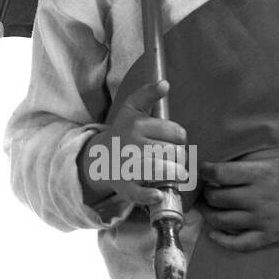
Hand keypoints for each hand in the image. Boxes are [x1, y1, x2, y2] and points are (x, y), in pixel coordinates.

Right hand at [79, 80, 185, 207]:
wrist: (98, 157)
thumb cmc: (122, 132)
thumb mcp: (131, 110)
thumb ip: (148, 94)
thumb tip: (165, 83)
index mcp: (138, 125)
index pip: (175, 132)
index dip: (180, 138)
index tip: (174, 141)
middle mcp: (132, 144)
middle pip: (172, 152)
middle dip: (180, 158)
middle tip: (176, 160)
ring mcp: (127, 166)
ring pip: (161, 170)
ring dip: (175, 174)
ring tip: (177, 174)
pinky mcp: (123, 185)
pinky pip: (138, 192)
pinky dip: (149, 195)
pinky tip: (158, 194)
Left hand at [199, 148, 278, 250]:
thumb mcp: (278, 154)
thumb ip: (249, 159)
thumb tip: (220, 162)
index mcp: (260, 174)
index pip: (219, 174)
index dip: (204, 171)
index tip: (203, 169)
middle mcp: (258, 198)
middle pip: (216, 198)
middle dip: (207, 192)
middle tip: (207, 188)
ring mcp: (263, 220)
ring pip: (221, 221)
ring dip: (208, 213)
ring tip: (207, 206)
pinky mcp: (269, 236)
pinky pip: (239, 244)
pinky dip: (222, 240)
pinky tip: (214, 232)